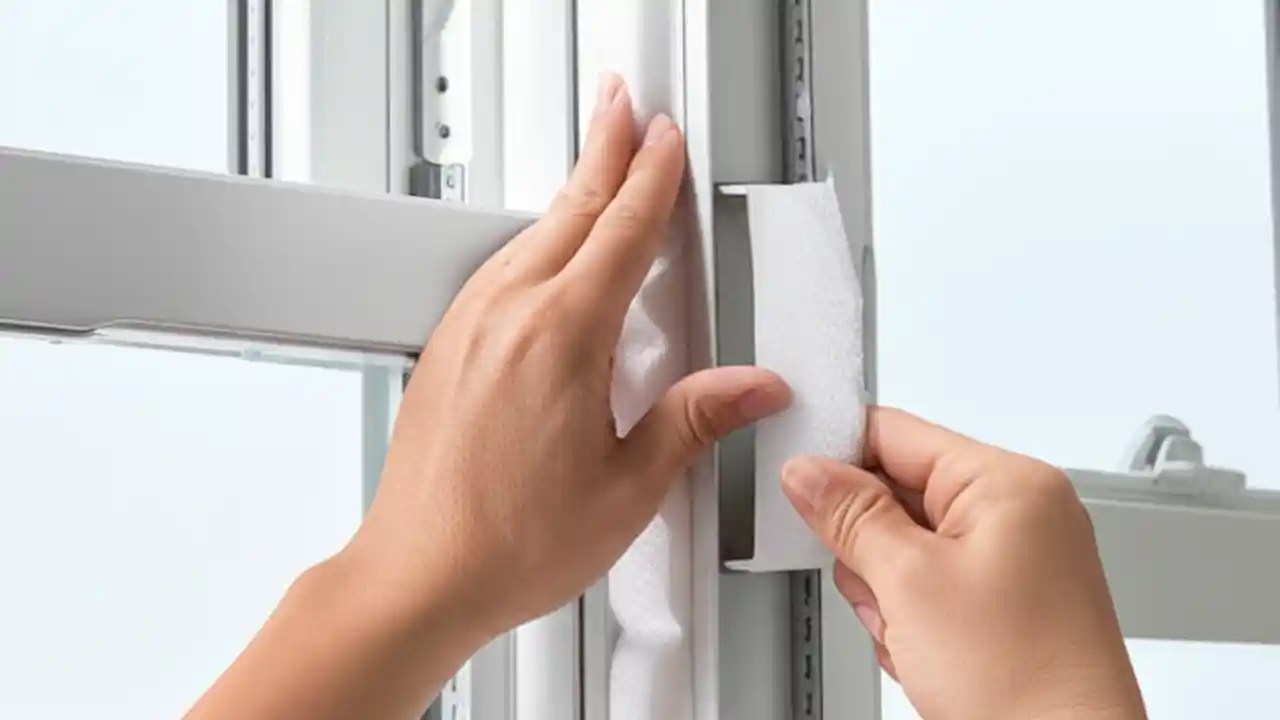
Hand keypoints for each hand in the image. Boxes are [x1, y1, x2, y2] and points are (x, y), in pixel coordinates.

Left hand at [351, 73, 789, 643]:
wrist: (417, 573)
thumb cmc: (507, 543)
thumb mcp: (628, 487)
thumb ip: (693, 420)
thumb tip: (749, 388)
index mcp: (562, 336)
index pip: (623, 230)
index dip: (653, 177)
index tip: (666, 141)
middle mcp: (508, 315)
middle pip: (571, 207)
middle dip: (606, 148)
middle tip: (625, 108)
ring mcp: (468, 326)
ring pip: (531, 232)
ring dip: (570, 191)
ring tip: (597, 166)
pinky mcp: (446, 346)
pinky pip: (499, 267)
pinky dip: (535, 238)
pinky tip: (546, 252)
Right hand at [783, 408, 1145, 719]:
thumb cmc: (1026, 682)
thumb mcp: (909, 583)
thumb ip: (849, 515)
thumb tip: (808, 471)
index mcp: (1008, 483)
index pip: (895, 431)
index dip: (837, 452)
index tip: (798, 481)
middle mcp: (1020, 512)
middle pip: (896, 492)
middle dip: (872, 548)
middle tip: (885, 592)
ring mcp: (1017, 559)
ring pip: (906, 547)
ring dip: (890, 594)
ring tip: (916, 636)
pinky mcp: (1008, 600)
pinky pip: (931, 585)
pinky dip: (915, 619)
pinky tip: (929, 653)